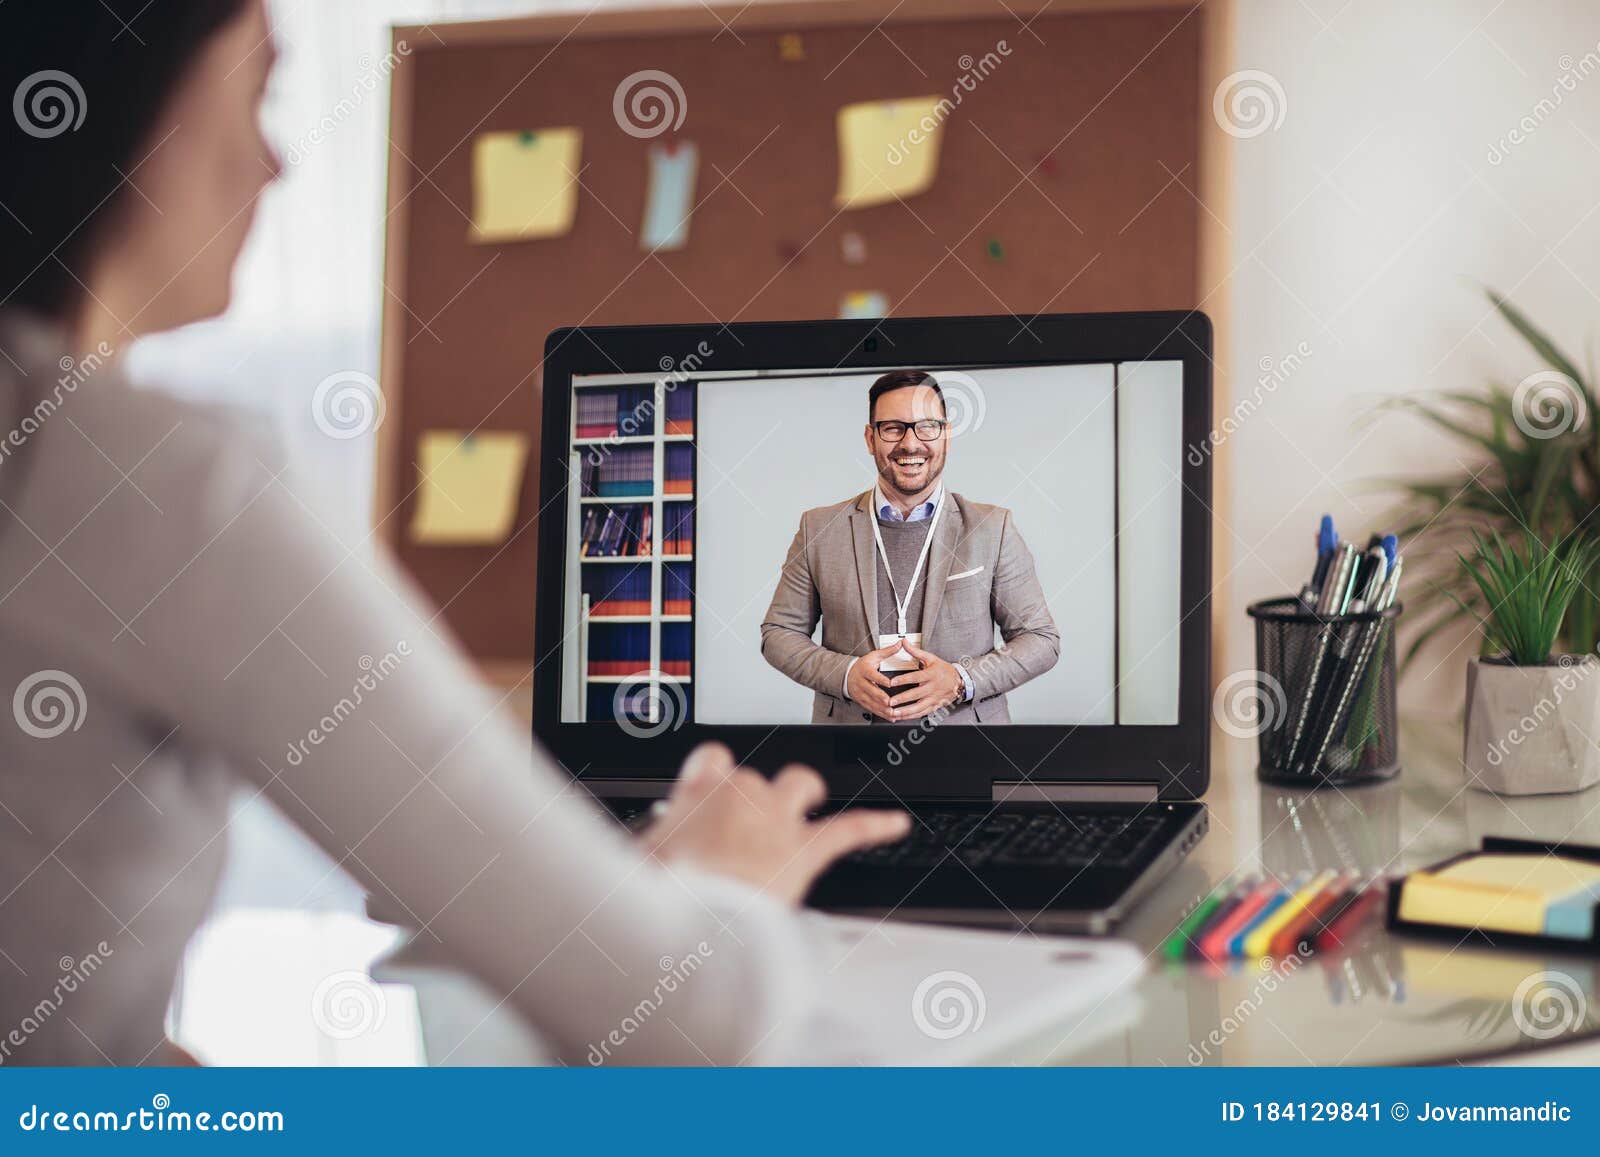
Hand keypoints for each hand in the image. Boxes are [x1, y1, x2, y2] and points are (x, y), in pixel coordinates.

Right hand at [641, 743, 910, 903]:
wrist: (686, 919)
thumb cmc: (659, 893)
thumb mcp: (640, 864)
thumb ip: (652, 850)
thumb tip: (647, 856)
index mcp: (696, 793)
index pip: (711, 760)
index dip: (715, 774)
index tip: (712, 786)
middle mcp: (739, 793)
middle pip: (754, 778)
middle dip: (753, 799)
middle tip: (744, 831)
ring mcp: (775, 819)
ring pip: (800, 784)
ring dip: (803, 793)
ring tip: (805, 805)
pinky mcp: (804, 850)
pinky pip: (849, 829)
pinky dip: (875, 825)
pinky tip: (895, 825)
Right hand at [845, 643, 905, 719]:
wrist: (848, 675)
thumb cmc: (863, 666)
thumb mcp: (874, 656)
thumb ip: (888, 651)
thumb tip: (900, 643)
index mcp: (865, 670)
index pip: (873, 675)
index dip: (881, 680)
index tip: (890, 683)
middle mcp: (861, 683)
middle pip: (871, 691)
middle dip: (881, 698)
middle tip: (890, 702)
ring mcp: (860, 693)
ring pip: (871, 702)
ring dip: (882, 708)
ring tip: (892, 712)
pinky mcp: (862, 701)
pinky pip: (872, 709)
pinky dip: (881, 714)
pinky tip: (890, 717)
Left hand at [885, 641, 964, 720]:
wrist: (959, 681)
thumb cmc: (943, 669)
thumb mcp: (931, 658)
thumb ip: (915, 651)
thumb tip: (904, 642)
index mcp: (931, 674)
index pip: (916, 677)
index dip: (903, 680)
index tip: (892, 682)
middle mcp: (933, 688)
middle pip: (916, 694)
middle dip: (902, 699)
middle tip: (890, 701)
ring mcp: (934, 698)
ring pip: (919, 707)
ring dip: (906, 711)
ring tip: (894, 712)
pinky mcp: (935, 706)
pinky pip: (922, 713)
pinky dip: (911, 716)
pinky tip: (902, 717)